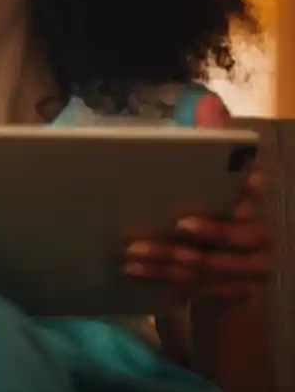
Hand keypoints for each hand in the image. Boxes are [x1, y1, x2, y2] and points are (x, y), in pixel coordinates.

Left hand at [123, 94, 273, 304]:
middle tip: (168, 228)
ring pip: (211, 264)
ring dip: (170, 259)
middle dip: (200, 234)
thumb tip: (207, 100)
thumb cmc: (206, 210)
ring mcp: (251, 265)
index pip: (252, 190)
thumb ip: (209, 140)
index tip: (214, 195)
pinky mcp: (235, 291)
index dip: (241, 193)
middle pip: (233, 235)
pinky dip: (166, 279)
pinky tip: (135, 271)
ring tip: (131, 253)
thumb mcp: (204, 175)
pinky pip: (200, 287)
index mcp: (252, 197)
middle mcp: (260, 231)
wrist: (220, 271)